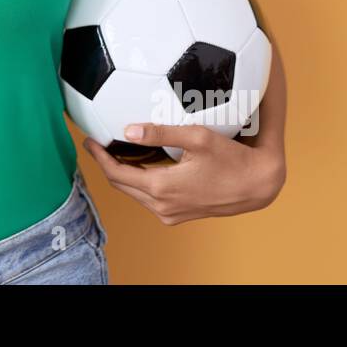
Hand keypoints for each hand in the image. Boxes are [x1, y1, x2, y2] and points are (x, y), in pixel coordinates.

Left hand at [82, 123, 285, 225]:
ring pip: (135, 193)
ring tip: (116, 151)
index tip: (89, 140)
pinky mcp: (179, 216)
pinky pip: (150, 199)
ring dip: (123, 174)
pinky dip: (140, 182)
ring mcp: (171, 214)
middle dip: (106, 164)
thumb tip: (128, 130)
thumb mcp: (196, 138)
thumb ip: (161, 133)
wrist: (257, 186)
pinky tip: (142, 165)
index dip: (99, 157)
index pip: (116, 174)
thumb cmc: (231, 158)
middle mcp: (162, 206)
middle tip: (97, 144)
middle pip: (121, 185)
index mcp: (162, 188)